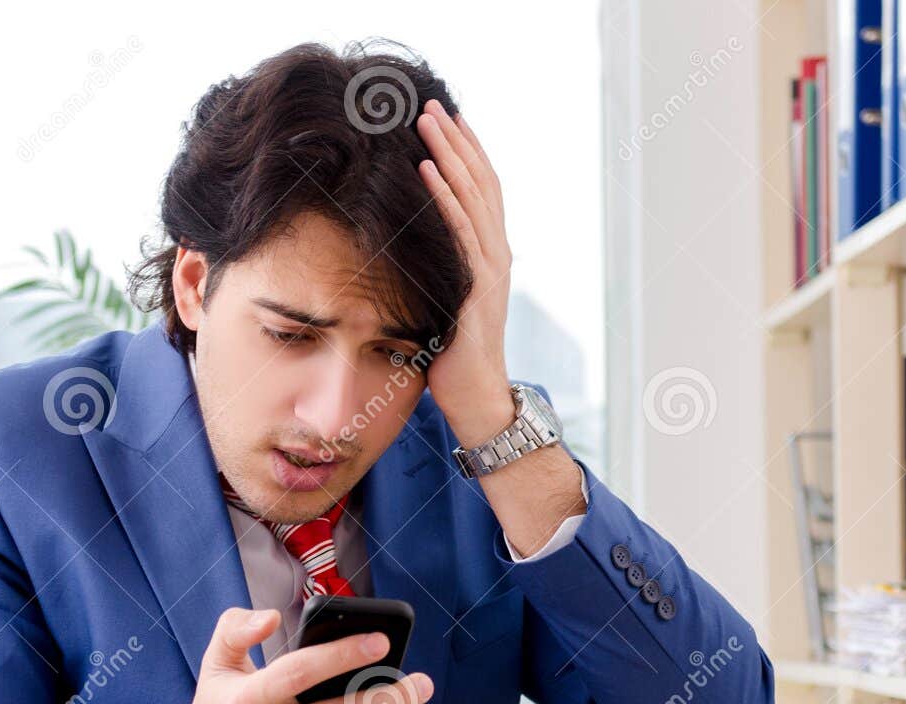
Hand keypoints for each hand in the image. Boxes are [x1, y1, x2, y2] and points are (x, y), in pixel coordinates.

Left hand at [416, 99, 516, 447]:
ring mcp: (491, 269)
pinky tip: (427, 170)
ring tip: (427, 121)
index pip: (482, 192)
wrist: (478, 398)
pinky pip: (461, 232)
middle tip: (430, 104)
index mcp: (491, 255)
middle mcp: (497, 254)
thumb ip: (439, 270)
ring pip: (473, 198)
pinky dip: (445, 197)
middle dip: (456, 140)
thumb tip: (408, 248)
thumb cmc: (454, 355)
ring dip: (450, 155)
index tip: (446, 119)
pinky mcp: (477, 287)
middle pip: (480, 183)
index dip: (467, 152)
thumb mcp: (446, 300)